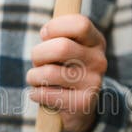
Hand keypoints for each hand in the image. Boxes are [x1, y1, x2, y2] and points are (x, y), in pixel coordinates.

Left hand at [27, 14, 106, 131]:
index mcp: (96, 42)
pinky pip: (46, 94)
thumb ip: (58, 34)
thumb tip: (46, 32)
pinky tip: (39, 94)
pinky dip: (35, 93)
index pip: (80, 24)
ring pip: (49, 72)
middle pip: (62, 47)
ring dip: (33, 76)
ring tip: (36, 79)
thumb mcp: (67, 47)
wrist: (79, 106)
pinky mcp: (83, 103)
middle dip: (39, 53)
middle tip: (38, 61)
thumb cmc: (64, 68)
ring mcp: (93, 83)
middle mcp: (99, 61)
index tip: (45, 35)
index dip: (55, 26)